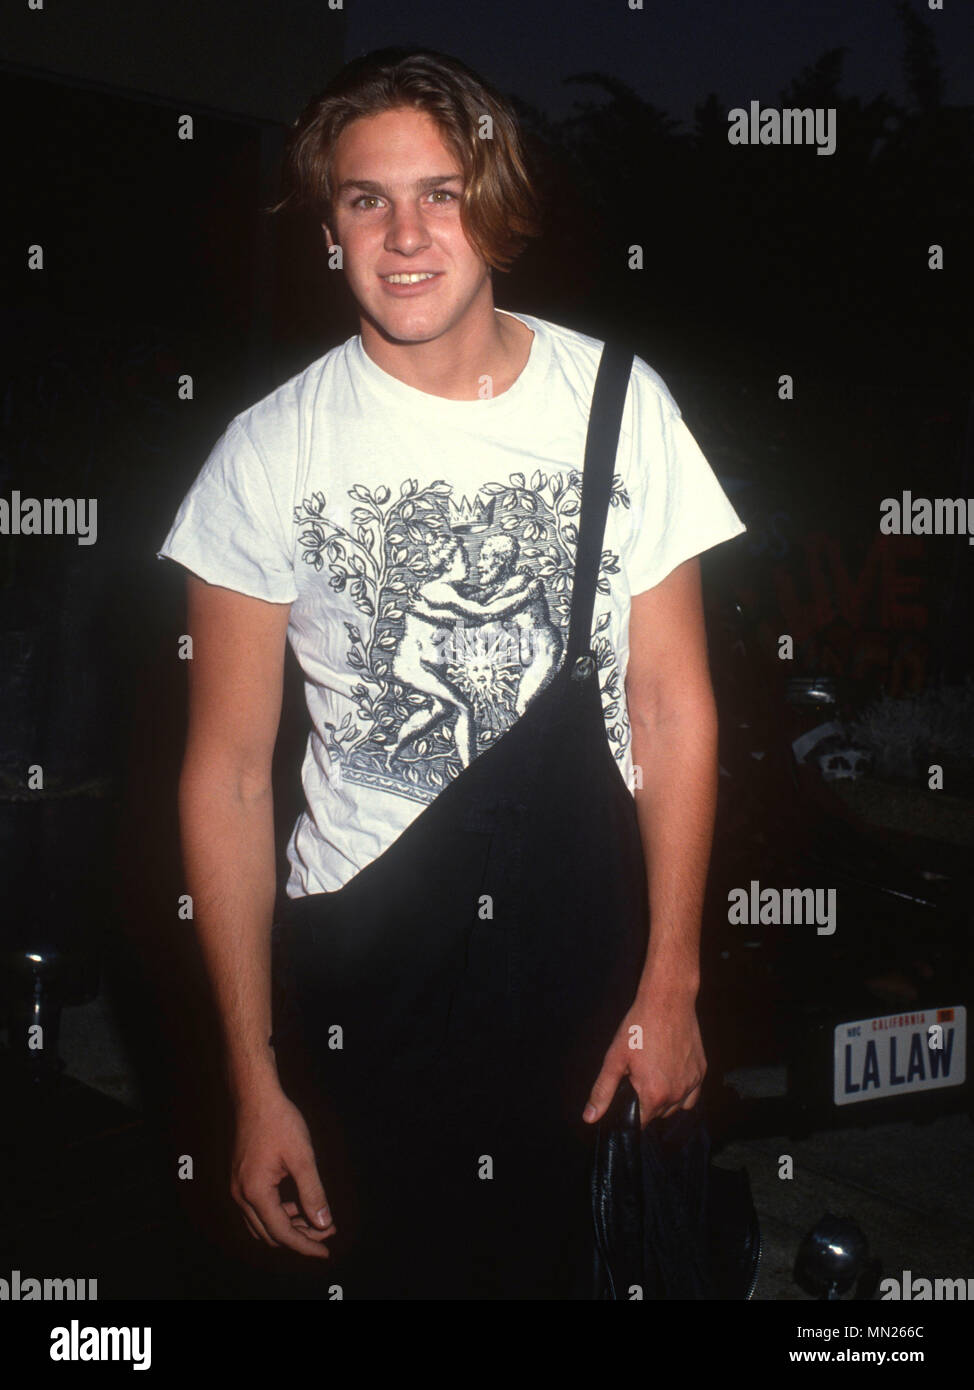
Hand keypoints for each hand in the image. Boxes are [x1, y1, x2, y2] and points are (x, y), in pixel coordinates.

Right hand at [231, 1086, 336, 1256]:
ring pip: (262, 1224)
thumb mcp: (303, 1157)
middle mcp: (241, 1195)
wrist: (255, 1096)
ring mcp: (237, 1187)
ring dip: (289, 1227)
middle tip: (327, 1232)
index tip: (326, 1250)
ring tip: (316, 1220)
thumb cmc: (279, 1121)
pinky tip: (298, 1205)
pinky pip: (258, 1210)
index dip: (306, 1245)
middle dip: (300, 1237)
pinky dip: (278, 1214)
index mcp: (255, 1192)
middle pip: (270, 1233)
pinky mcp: (240, 1179)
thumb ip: (313, 1192)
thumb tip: (324, 1223)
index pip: (282, 1232)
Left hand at [582, 986, 705, 1127]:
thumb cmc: (639, 1027)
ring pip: (677, 1106)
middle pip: (659, 1114)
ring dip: (665, 1100)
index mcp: (654, 1094)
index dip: (630, 1113)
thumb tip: (589, 1118)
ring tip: (653, 1075)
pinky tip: (671, 1074)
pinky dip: (683, 1091)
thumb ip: (603, 1091)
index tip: (626, 1096)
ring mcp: (693, 1083)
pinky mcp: (702, 1071)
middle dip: (646, 1103)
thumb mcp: (615, 1058)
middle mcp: (677, 1094)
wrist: (667, 1001)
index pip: (641, 1122)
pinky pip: (693, 1094)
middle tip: (637, 1077)